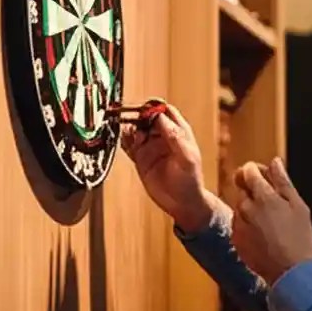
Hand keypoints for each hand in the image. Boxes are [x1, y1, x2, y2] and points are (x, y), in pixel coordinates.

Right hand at [121, 104, 215, 232]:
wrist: (182, 203)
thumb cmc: (190, 180)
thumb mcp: (187, 158)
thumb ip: (175, 138)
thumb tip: (160, 118)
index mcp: (178, 132)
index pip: (164, 111)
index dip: (154, 107)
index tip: (144, 111)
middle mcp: (162, 136)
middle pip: (146, 117)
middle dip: (137, 115)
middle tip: (128, 119)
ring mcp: (150, 147)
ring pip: (136, 130)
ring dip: (128, 127)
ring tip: (124, 130)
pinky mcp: (140, 158)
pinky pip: (128, 145)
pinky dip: (123, 140)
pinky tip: (120, 140)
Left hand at [232, 158, 311, 284]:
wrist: (290, 272)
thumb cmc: (299, 237)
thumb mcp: (298, 206)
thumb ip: (283, 181)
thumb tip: (274, 162)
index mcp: (263, 196)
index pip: (247, 170)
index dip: (255, 170)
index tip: (265, 176)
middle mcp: (245, 208)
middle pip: (242, 188)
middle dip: (254, 190)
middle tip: (271, 202)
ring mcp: (238, 225)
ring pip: (240, 207)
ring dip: (250, 208)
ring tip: (270, 223)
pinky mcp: (235, 240)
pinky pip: (238, 224)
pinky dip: (247, 225)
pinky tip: (263, 235)